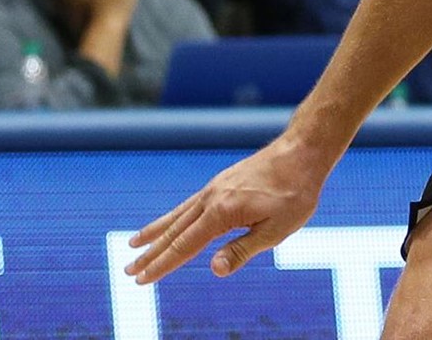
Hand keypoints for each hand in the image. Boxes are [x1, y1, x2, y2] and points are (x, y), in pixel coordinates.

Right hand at [125, 132, 332, 283]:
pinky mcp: (223, 182)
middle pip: (175, 232)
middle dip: (151, 254)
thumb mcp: (277, 229)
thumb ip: (243, 249)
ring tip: (134, 245)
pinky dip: (174, 215)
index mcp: (222, 213)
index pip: (184, 246)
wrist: (304, 151)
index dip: (162, 265)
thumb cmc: (296, 193)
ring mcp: (215, 188)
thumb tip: (213, 269)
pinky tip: (170, 222)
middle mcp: (212, 199)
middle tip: (127, 271)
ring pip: (179, 215)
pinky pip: (191, 203)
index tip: (141, 280)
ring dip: (156, 233)